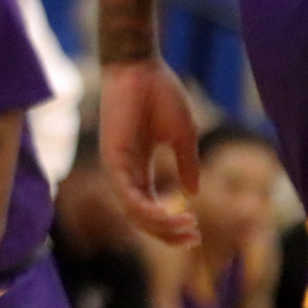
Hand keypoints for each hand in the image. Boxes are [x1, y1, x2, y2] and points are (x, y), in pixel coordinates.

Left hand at [99, 59, 200, 244]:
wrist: (140, 68)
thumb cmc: (161, 95)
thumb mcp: (182, 136)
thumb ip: (187, 165)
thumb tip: (193, 193)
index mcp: (139, 166)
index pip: (149, 206)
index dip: (170, 223)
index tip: (196, 230)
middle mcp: (125, 170)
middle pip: (140, 215)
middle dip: (166, 232)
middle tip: (192, 239)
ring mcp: (116, 165)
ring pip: (132, 210)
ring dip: (159, 225)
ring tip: (187, 227)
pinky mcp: (112, 157)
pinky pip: (126, 193)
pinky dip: (146, 208)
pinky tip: (168, 214)